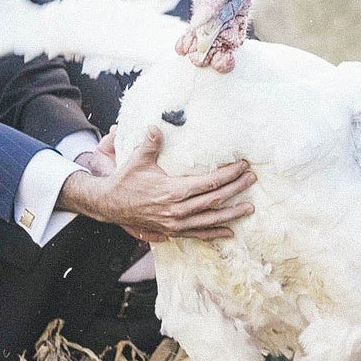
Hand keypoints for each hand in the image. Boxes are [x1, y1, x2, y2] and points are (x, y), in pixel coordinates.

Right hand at [60, 125, 254, 240]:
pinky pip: (197, 234)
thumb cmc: (125, 181)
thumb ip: (150, 144)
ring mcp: (175, 224)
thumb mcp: (137, 160)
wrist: (108, 204)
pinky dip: (214, 233)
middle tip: (252, 179)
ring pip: (210, 220)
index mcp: (172, 192)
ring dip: (231, 214)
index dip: (228, 174)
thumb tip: (155, 126)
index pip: (209, 183)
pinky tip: (229, 231)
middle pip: (214, 200)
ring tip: (249, 207)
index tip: (242, 166)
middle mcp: (176, 210)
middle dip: (236, 189)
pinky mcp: (172, 231)